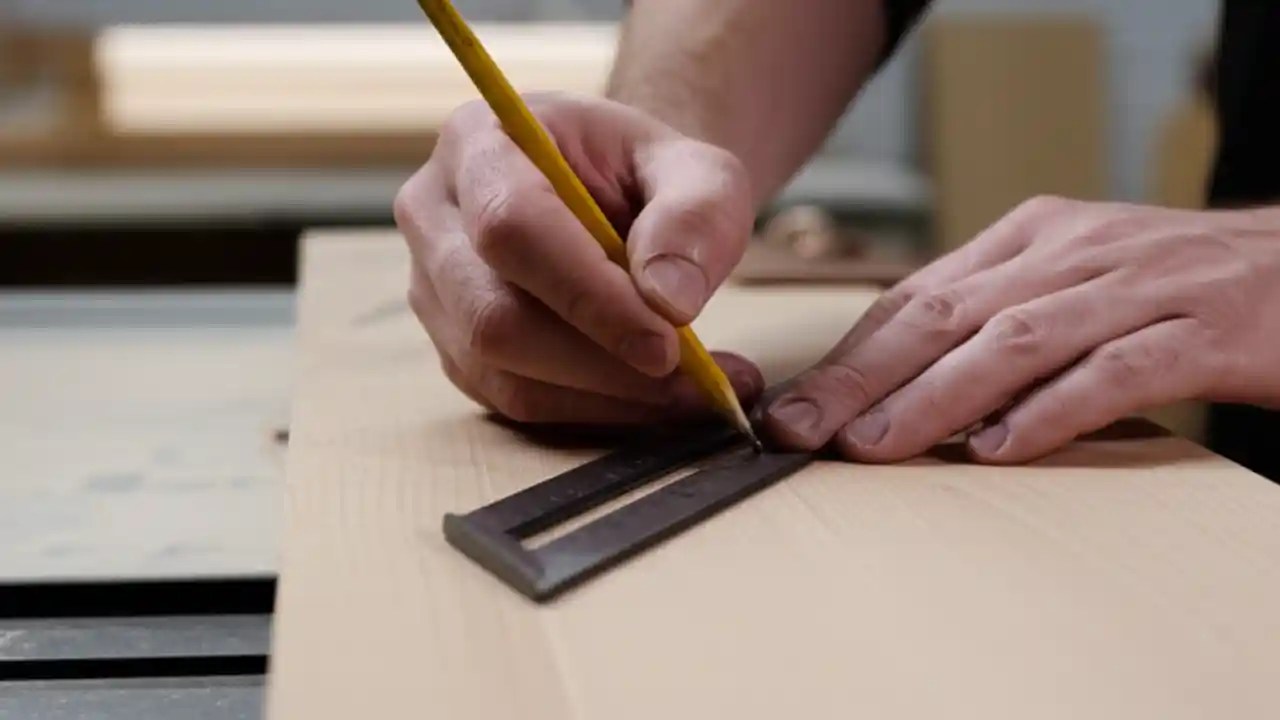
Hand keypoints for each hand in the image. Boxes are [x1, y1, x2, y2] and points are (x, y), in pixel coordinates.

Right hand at [394, 93, 761, 423]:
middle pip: (493, 315)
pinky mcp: (456, 348)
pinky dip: (596, 410)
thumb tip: (669, 301)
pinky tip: (660, 397)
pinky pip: (515, 400)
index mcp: (479, 142)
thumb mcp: (700, 171)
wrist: (618, 194)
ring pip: (502, 371)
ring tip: (701, 390)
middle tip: (698, 379)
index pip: (512, 226)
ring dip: (608, 396)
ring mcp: (436, 290)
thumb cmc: (650, 176)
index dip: (586, 294)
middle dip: (601, 361)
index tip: (667, 342)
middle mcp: (435, 216)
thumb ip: (696, 217)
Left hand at [762, 196, 1279, 462]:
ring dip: (937, 396)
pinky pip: (1116, 371)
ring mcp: (1139, 289)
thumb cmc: (1172, 287)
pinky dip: (1053, 410)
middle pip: (948, 315)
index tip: (797, 405)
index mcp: (1033, 237)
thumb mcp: (1072, 280)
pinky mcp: (1204, 332)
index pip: (920, 295)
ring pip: (1017, 341)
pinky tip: (1002, 448)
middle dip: (865, 376)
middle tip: (804, 429)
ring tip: (877, 444)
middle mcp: (1074, 253)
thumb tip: (902, 391)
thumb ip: (998, 320)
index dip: (852, 354)